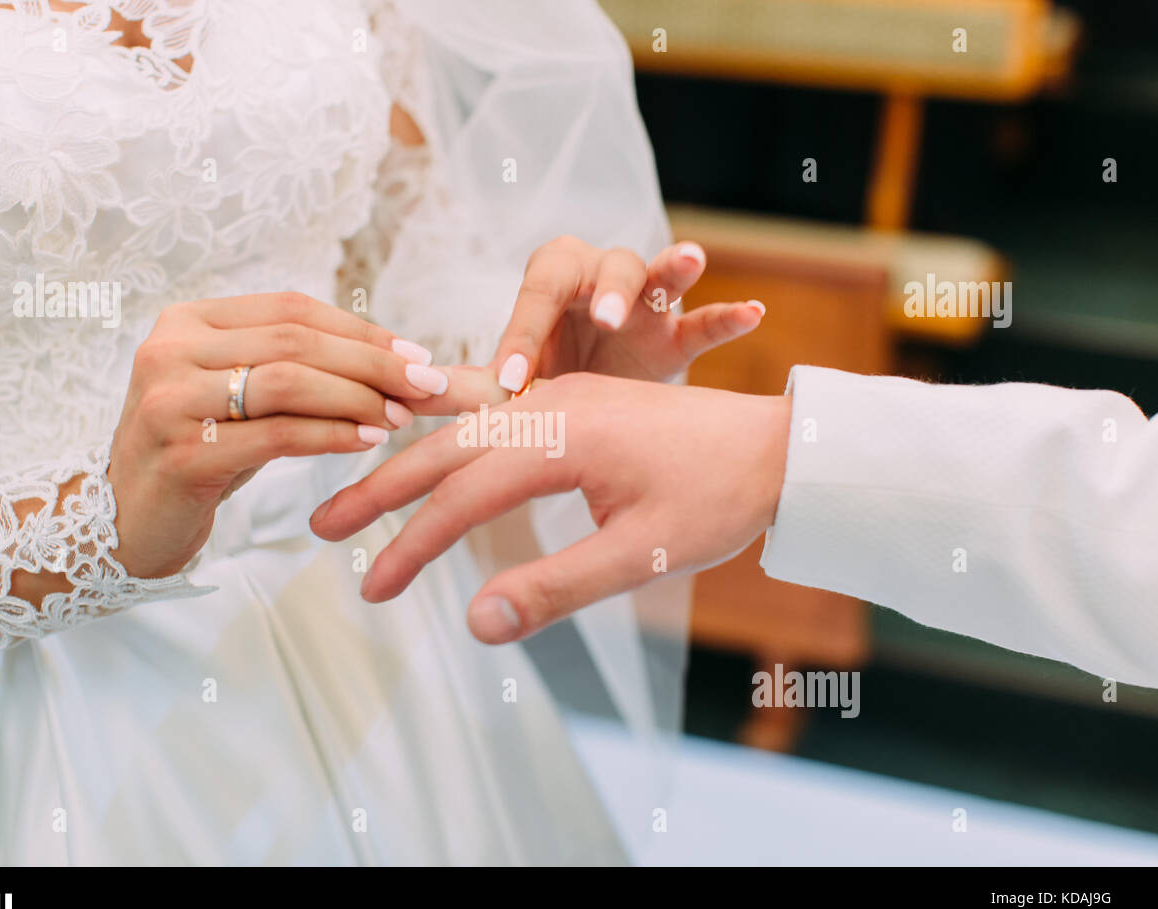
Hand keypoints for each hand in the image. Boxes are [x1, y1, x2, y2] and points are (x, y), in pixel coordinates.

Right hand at [106, 292, 449, 578]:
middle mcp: (170, 349)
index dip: (360, 330)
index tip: (417, 354)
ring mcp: (169, 400)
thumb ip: (292, 367)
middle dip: (373, 362)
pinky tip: (368, 441)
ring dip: (358, 397)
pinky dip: (332, 435)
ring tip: (403, 415)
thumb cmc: (196, 454)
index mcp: (185, 320)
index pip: (290, 308)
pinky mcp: (181, 452)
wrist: (118, 524)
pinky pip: (277, 435)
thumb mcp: (237, 399)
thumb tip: (392, 358)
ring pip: (289, 382)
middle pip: (295, 340)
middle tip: (428, 384)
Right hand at [310, 373, 792, 642]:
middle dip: (381, 491)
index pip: (463, 498)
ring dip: (410, 465)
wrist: (778, 444)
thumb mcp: (641, 553)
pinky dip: (450, 447)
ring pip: (465, 430)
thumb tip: (475, 624)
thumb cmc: (717, 499)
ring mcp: (562, 396)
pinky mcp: (573, 401)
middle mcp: (551, 404)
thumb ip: (556, 588)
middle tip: (323, 529)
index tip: (371, 590)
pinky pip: (494, 420)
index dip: (411, 546)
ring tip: (360, 500)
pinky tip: (434, 464)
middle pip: (445, 449)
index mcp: (563, 438)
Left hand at [491, 236, 765, 391]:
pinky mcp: (677, 337)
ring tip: (690, 259)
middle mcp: (599, 279)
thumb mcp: (507, 383)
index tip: (510, 384)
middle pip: (607, 266)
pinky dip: (728, 316)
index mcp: (551, 280)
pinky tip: (753, 313)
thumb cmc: (544, 376)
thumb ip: (466, 385)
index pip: (538, 295)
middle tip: (607, 317)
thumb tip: (405, 391)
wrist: (590, 400)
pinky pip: (705, 322)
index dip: (523, 335)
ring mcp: (645, 305)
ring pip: (660, 275)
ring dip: (673, 269)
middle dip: (607, 289)